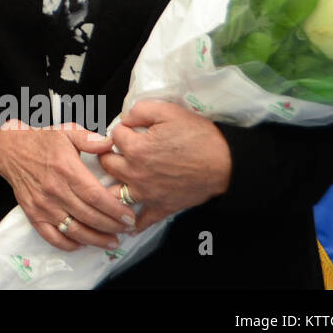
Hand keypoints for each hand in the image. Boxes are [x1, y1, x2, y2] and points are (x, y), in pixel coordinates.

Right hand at [0, 120, 133, 250]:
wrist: (9, 149)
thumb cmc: (41, 141)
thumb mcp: (67, 131)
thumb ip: (89, 138)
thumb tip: (110, 144)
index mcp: (66, 169)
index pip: (96, 196)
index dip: (115, 210)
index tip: (129, 216)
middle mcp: (55, 190)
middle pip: (89, 216)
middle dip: (112, 227)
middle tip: (127, 229)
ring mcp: (43, 205)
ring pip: (74, 230)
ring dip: (96, 240)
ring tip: (112, 241)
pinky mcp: (33, 214)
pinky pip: (52, 237)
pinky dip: (69, 244)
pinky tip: (83, 243)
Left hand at [100, 101, 231, 232]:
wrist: (225, 163)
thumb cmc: (199, 136)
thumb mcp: (168, 111)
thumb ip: (139, 110)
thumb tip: (124, 117)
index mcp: (136, 149)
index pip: (114, 135)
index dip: (122, 129)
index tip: (131, 130)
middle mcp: (135, 173)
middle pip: (107, 163)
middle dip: (110, 153)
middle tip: (120, 150)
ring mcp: (147, 193)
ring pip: (114, 192)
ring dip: (113, 184)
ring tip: (117, 178)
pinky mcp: (161, 207)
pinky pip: (140, 220)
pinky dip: (132, 221)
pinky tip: (126, 219)